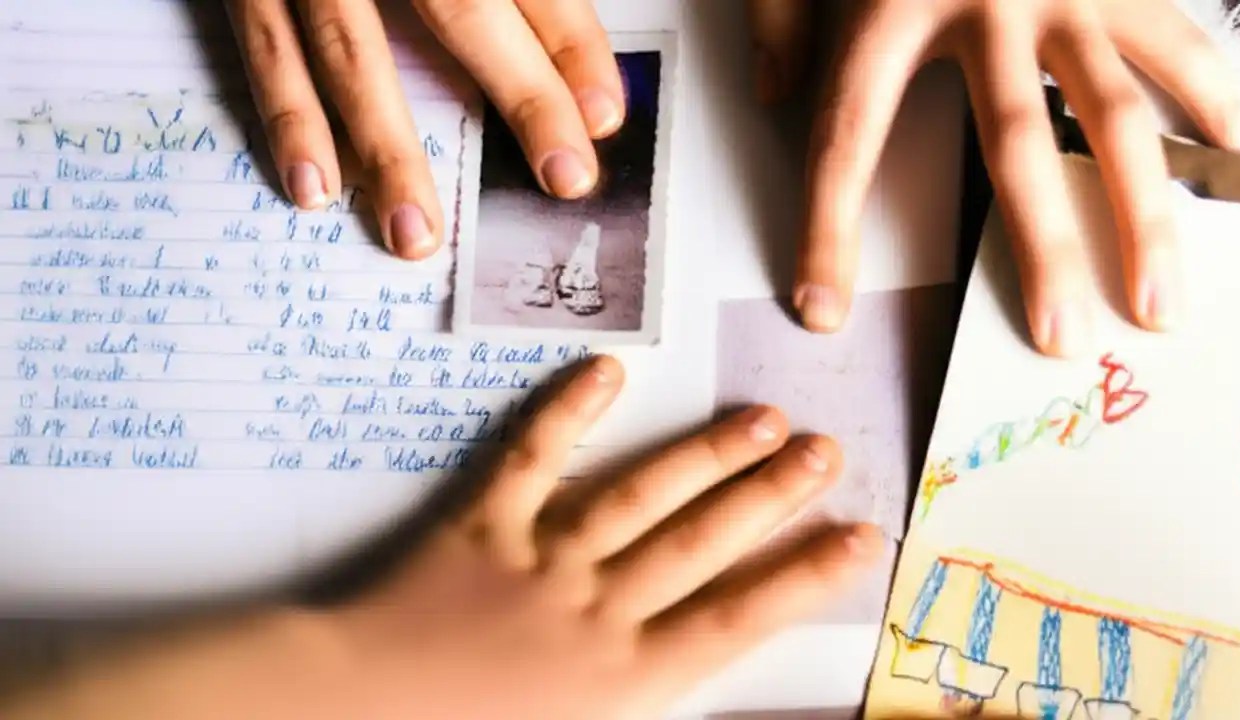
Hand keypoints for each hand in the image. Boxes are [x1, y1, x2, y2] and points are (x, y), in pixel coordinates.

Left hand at [0, 356, 884, 719]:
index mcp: (627, 678)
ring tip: (761, 419)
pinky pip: (531, 458)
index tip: (861, 533)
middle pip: (703, 543)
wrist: (355, 715)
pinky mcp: (483, 526)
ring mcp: (541, 562)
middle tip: (824, 448)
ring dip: (705, 457)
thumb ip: (651, 692)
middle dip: (773, 495)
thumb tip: (708, 655)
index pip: (737, 617)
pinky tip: (609, 371)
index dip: (805, 575)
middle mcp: (598, 611)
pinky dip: (568, 411)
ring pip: (639, 498)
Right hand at [224, 0, 623, 258]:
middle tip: (565, 174)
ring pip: (351, 49)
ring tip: (418, 233)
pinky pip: (262, 50)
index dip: (570, 40)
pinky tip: (316, 188)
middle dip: (522, 94)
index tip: (605, 111)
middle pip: (459, 6)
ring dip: (388, 148)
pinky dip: (289, 121)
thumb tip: (562, 43)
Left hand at [750, 0, 1239, 355]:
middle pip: (1011, 146)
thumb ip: (778, 16)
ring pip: (1113, 111)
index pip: (846, 136)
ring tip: (1161, 299)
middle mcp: (983, 1)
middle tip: (1062, 340)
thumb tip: (771, 98)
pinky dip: (1209, 96)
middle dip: (1040, 251)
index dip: (830, 229)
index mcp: (887, 2)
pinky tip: (1236, 157)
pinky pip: (1176, 37)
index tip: (822, 308)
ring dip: (1145, 211)